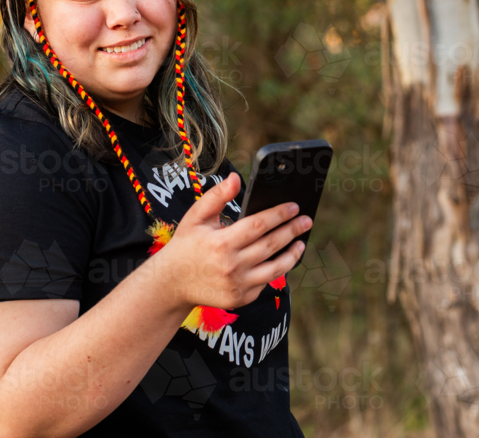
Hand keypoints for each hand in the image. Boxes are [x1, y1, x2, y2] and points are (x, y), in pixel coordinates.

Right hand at [153, 172, 311, 310]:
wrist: (171, 284)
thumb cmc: (185, 245)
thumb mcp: (195, 217)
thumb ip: (217, 197)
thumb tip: (236, 179)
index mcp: (221, 243)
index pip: (259, 225)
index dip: (279, 214)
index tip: (294, 206)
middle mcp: (232, 266)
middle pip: (271, 245)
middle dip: (292, 230)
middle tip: (306, 220)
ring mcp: (238, 285)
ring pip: (275, 268)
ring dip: (292, 254)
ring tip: (301, 242)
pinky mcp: (240, 299)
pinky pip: (264, 282)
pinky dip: (276, 270)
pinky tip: (282, 258)